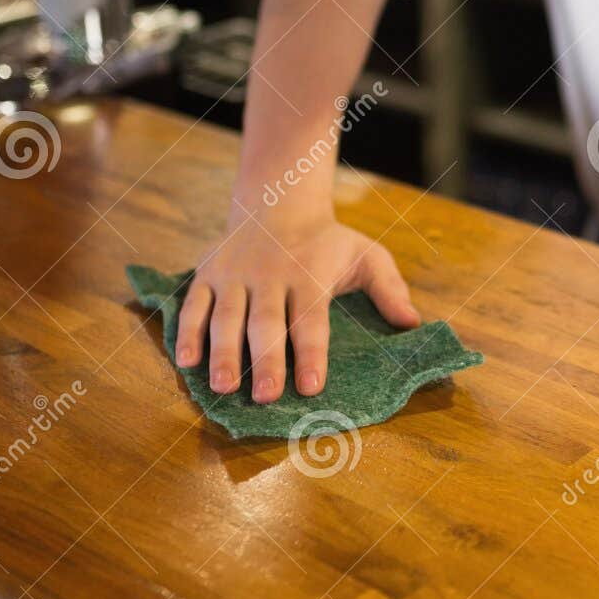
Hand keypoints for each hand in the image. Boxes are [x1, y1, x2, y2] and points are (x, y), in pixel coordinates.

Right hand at [174, 208, 419, 402]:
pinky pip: (193, 305)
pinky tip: (186, 363)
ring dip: (223, 353)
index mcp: (309, 274)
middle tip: (265, 397)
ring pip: (226, 316)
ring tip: (223, 388)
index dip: (311, 354)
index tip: (312, 388)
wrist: (278, 201)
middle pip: (266, 323)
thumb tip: (411, 321)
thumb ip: (389, 288)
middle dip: (265, 360)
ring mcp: (235, 274)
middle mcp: (269, 276)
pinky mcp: (207, 273)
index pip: (311, 319)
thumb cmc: (328, 241)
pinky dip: (188, 333)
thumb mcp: (367, 254)